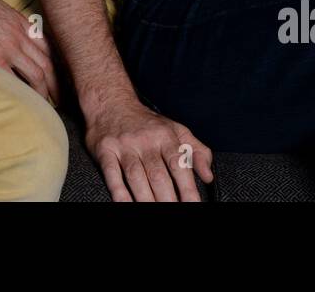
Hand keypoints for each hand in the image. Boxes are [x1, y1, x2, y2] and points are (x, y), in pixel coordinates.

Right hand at [0, 0, 59, 106]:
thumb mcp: (2, 10)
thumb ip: (14, 24)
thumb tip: (20, 37)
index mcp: (23, 25)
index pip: (48, 48)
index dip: (56, 65)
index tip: (59, 77)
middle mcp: (21, 38)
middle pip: (47, 64)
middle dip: (56, 83)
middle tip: (60, 98)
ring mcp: (9, 49)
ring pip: (36, 75)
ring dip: (43, 92)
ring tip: (45, 104)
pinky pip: (14, 81)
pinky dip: (22, 93)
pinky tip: (25, 102)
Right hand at [86, 97, 214, 200]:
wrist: (112, 102)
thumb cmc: (148, 122)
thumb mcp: (177, 129)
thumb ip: (197, 151)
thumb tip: (209, 176)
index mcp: (166, 136)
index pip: (179, 165)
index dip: (187, 188)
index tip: (193, 204)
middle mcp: (145, 140)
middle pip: (158, 175)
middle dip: (167, 199)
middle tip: (173, 212)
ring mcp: (124, 146)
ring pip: (136, 177)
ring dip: (146, 199)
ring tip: (152, 212)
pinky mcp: (105, 150)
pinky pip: (112, 174)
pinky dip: (119, 192)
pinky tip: (125, 204)